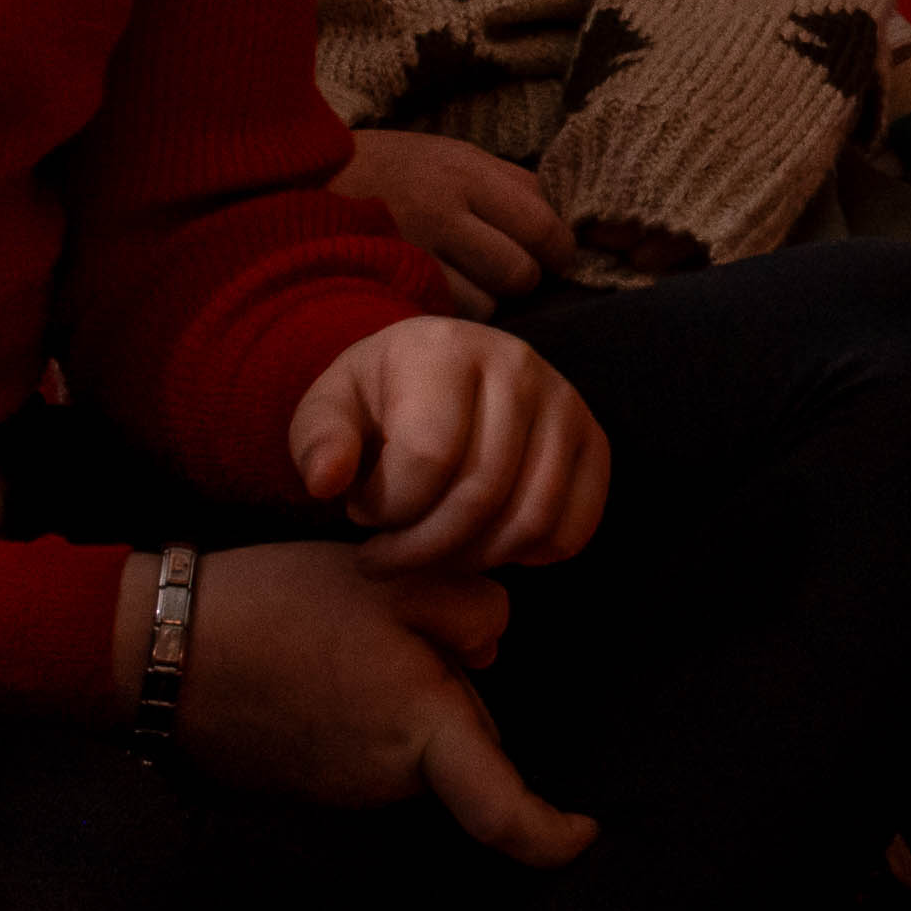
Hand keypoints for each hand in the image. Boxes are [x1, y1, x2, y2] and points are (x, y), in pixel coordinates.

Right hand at [123, 537, 591, 863]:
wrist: (161, 652)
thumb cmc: (279, 608)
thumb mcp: (393, 578)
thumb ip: (471, 609)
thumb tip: (488, 644)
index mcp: (425, 732)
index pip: (505, 811)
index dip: (553, 834)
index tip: (587, 833)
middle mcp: (389, 779)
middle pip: (461, 741)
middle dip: (454, 692)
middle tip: (397, 622)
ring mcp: (342, 790)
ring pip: (413, 740)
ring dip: (405, 696)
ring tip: (344, 637)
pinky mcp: (304, 786)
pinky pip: (364, 745)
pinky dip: (362, 708)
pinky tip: (317, 663)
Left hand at [288, 313, 607, 573]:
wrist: (435, 377)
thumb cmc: (376, 402)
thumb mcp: (328, 410)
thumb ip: (318, 442)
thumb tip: (327, 482)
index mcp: (444, 348)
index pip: (428, 458)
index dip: (386, 511)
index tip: (360, 513)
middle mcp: (517, 363)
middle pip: (481, 495)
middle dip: (423, 551)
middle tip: (387, 560)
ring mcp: (564, 400)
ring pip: (531, 519)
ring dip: (473, 561)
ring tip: (432, 556)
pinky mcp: (593, 438)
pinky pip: (574, 526)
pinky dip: (530, 558)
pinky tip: (485, 548)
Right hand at [336, 126, 578, 315]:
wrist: (288, 180)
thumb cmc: (383, 172)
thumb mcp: (445, 157)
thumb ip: (504, 187)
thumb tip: (561, 224)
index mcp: (464, 169)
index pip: (544, 223)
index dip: (558, 250)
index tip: (551, 258)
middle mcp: (441, 207)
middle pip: (521, 271)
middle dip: (521, 281)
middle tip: (502, 278)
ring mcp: (409, 250)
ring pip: (485, 305)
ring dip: (481, 305)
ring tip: (457, 287)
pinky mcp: (383, 285)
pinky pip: (442, 319)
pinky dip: (444, 317)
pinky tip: (429, 299)